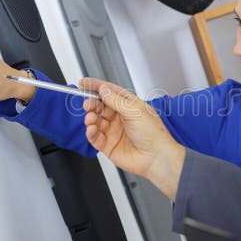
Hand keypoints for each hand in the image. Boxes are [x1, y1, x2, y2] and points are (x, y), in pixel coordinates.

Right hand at [81, 78, 184, 198]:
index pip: (109, 92)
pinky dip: (90, 132)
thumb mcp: (135, 111)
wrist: (157, 157)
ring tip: (90, 118)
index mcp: (129, 106)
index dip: (96, 87)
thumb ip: (116, 100)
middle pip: (100, 106)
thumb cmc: (154, 134)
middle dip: (92, 104)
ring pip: (95, 121)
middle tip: (87, 104)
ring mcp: (114, 131)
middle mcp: (121, 117)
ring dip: (90, 118)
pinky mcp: (109, 145)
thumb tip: (103, 90)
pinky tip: (91, 129)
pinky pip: (95, 137)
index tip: (84, 83)